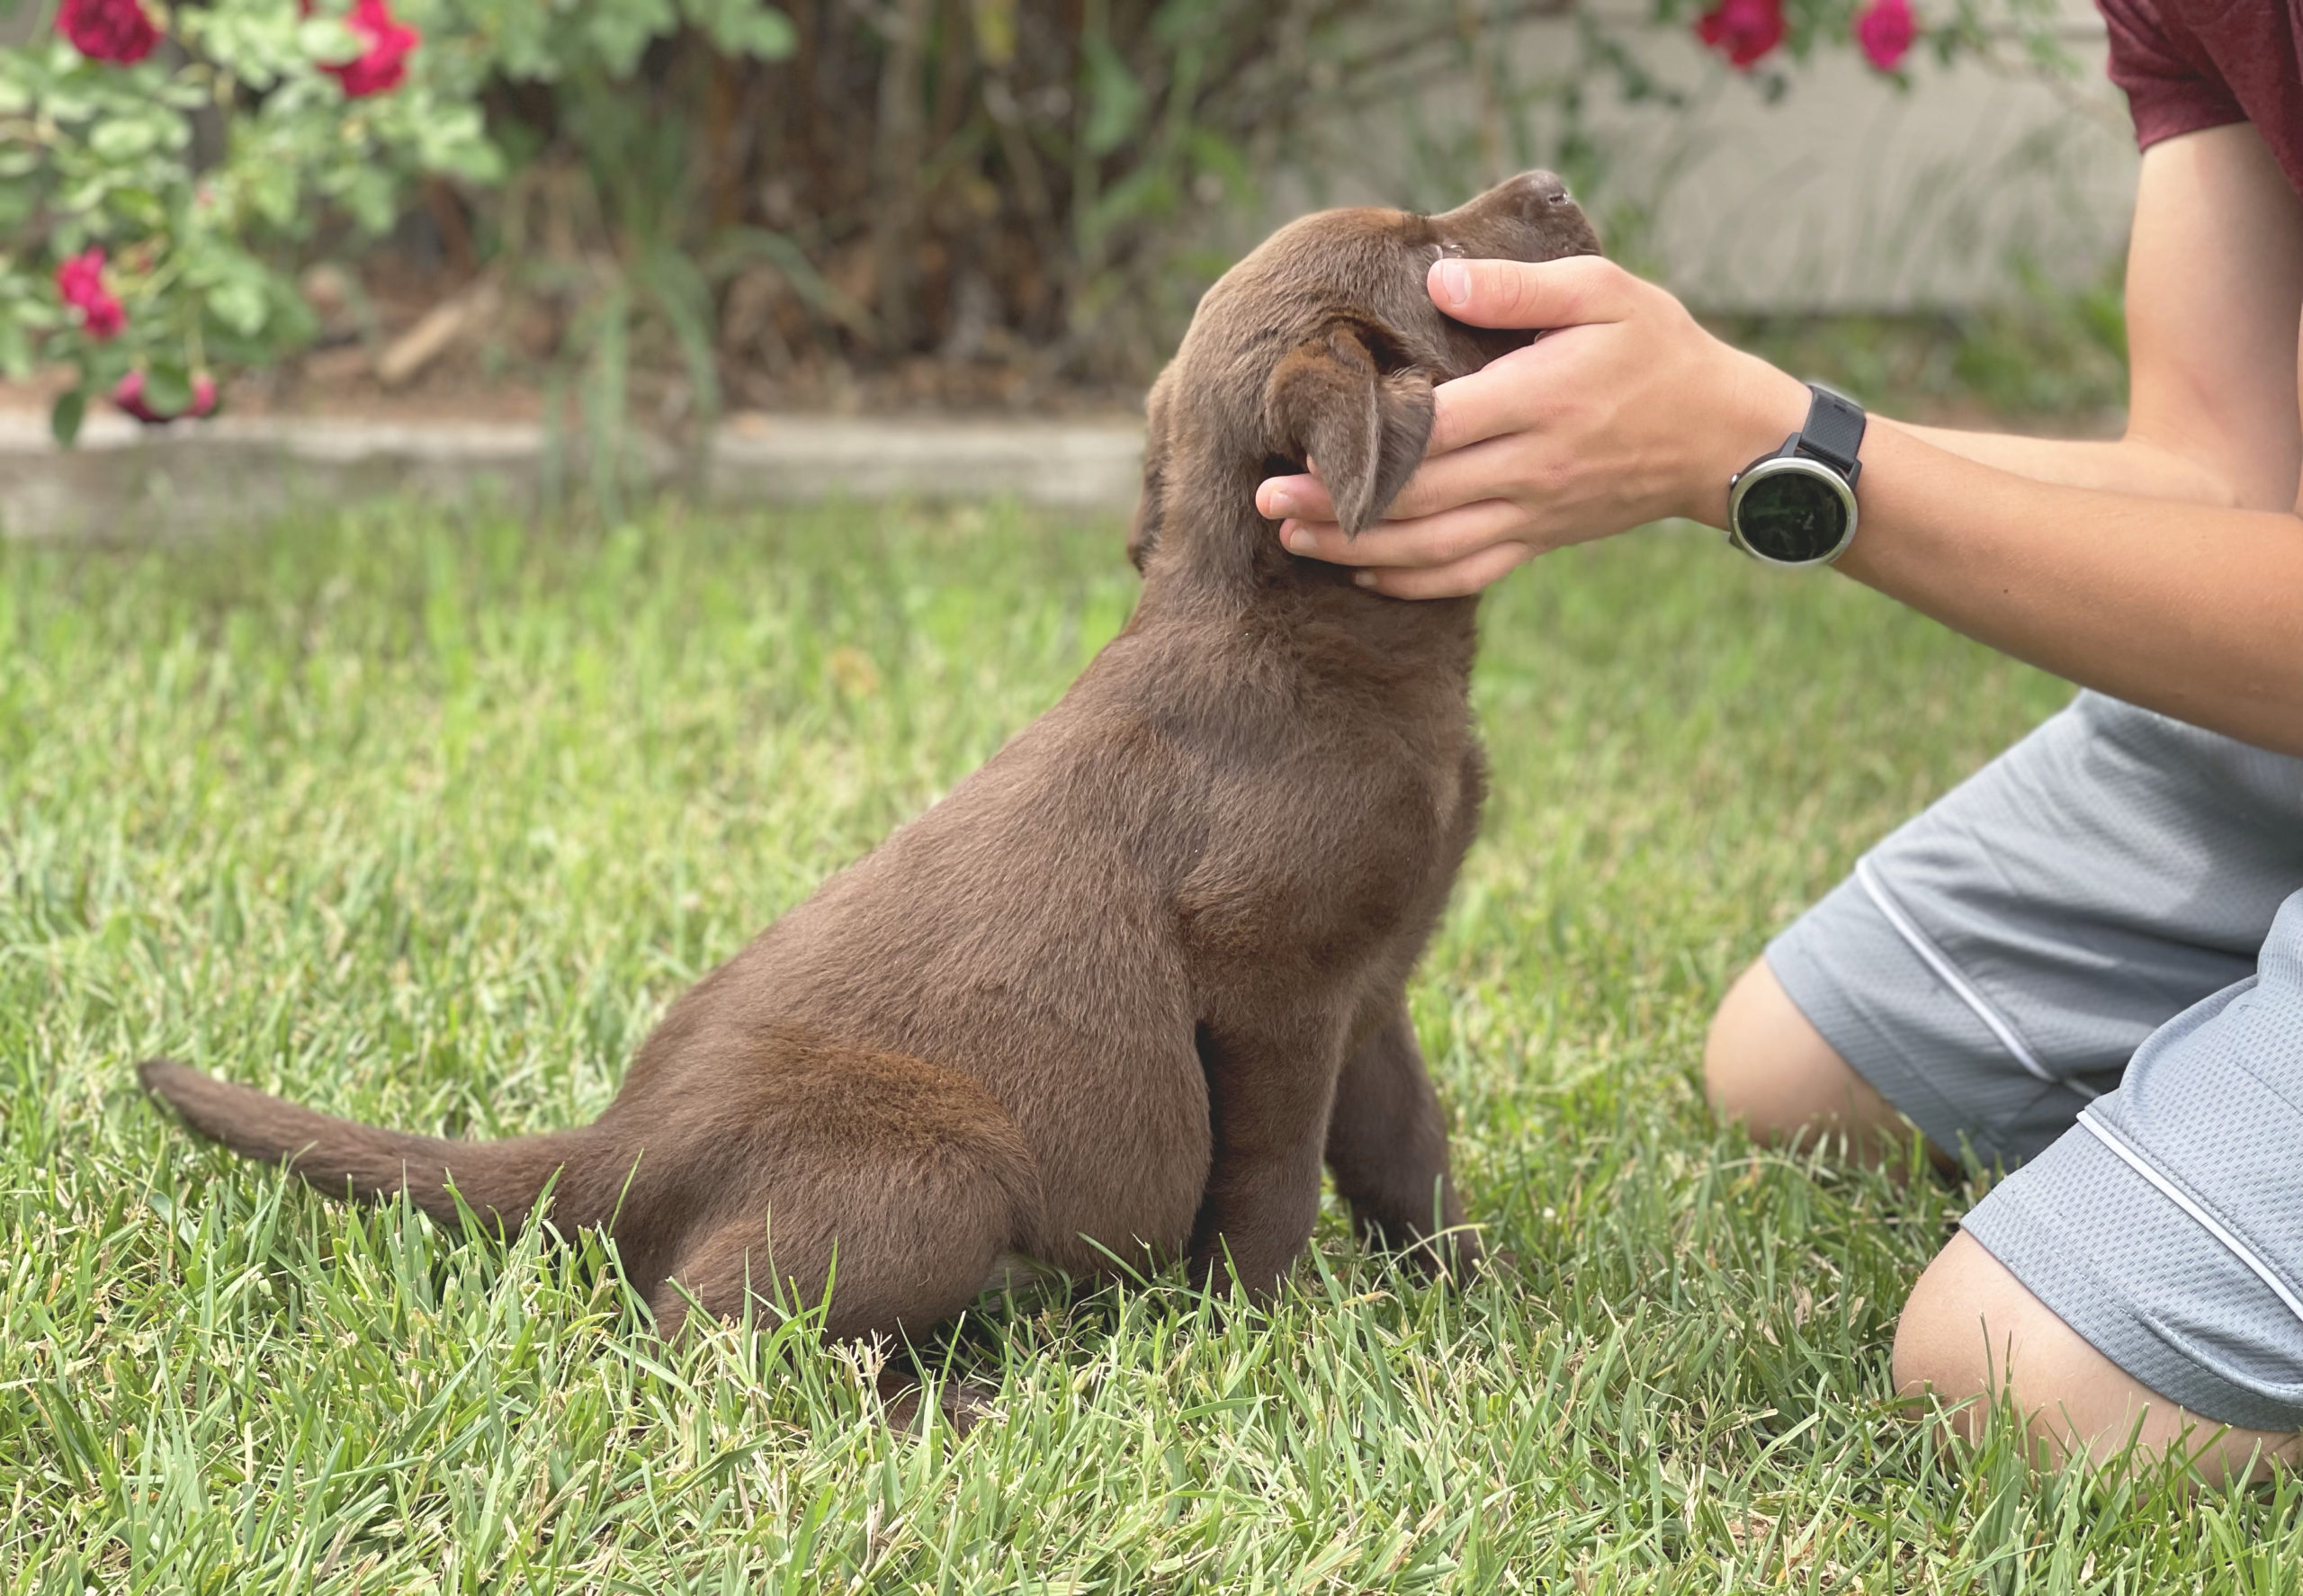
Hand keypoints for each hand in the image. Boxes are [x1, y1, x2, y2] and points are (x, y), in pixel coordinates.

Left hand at [1256, 255, 1810, 596]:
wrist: (1723, 438)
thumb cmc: (1658, 350)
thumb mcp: (1603, 291)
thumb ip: (1517, 287)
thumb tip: (1434, 279)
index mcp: (1539, 399)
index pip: (1435, 428)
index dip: (1366, 441)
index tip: (1300, 438)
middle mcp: (1531, 467)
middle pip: (1416, 496)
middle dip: (1334, 503)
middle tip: (1263, 496)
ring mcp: (1534, 512)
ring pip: (1431, 546)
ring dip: (1356, 548)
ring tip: (1291, 539)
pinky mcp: (1540, 540)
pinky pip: (1466, 574)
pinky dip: (1410, 581)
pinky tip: (1361, 572)